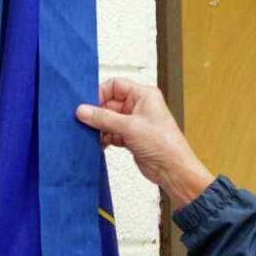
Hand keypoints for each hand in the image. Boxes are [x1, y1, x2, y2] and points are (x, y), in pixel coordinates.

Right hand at [76, 79, 213, 208]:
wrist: (173, 170)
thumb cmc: (164, 144)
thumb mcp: (129, 127)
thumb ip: (103, 118)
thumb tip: (83, 110)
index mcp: (143, 95)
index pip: (115, 85)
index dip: (100, 93)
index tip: (87, 105)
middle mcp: (139, 106)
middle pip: (109, 103)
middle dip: (97, 113)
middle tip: (83, 121)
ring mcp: (134, 122)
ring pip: (109, 119)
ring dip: (99, 127)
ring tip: (90, 134)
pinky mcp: (131, 137)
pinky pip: (111, 133)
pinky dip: (104, 138)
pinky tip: (98, 144)